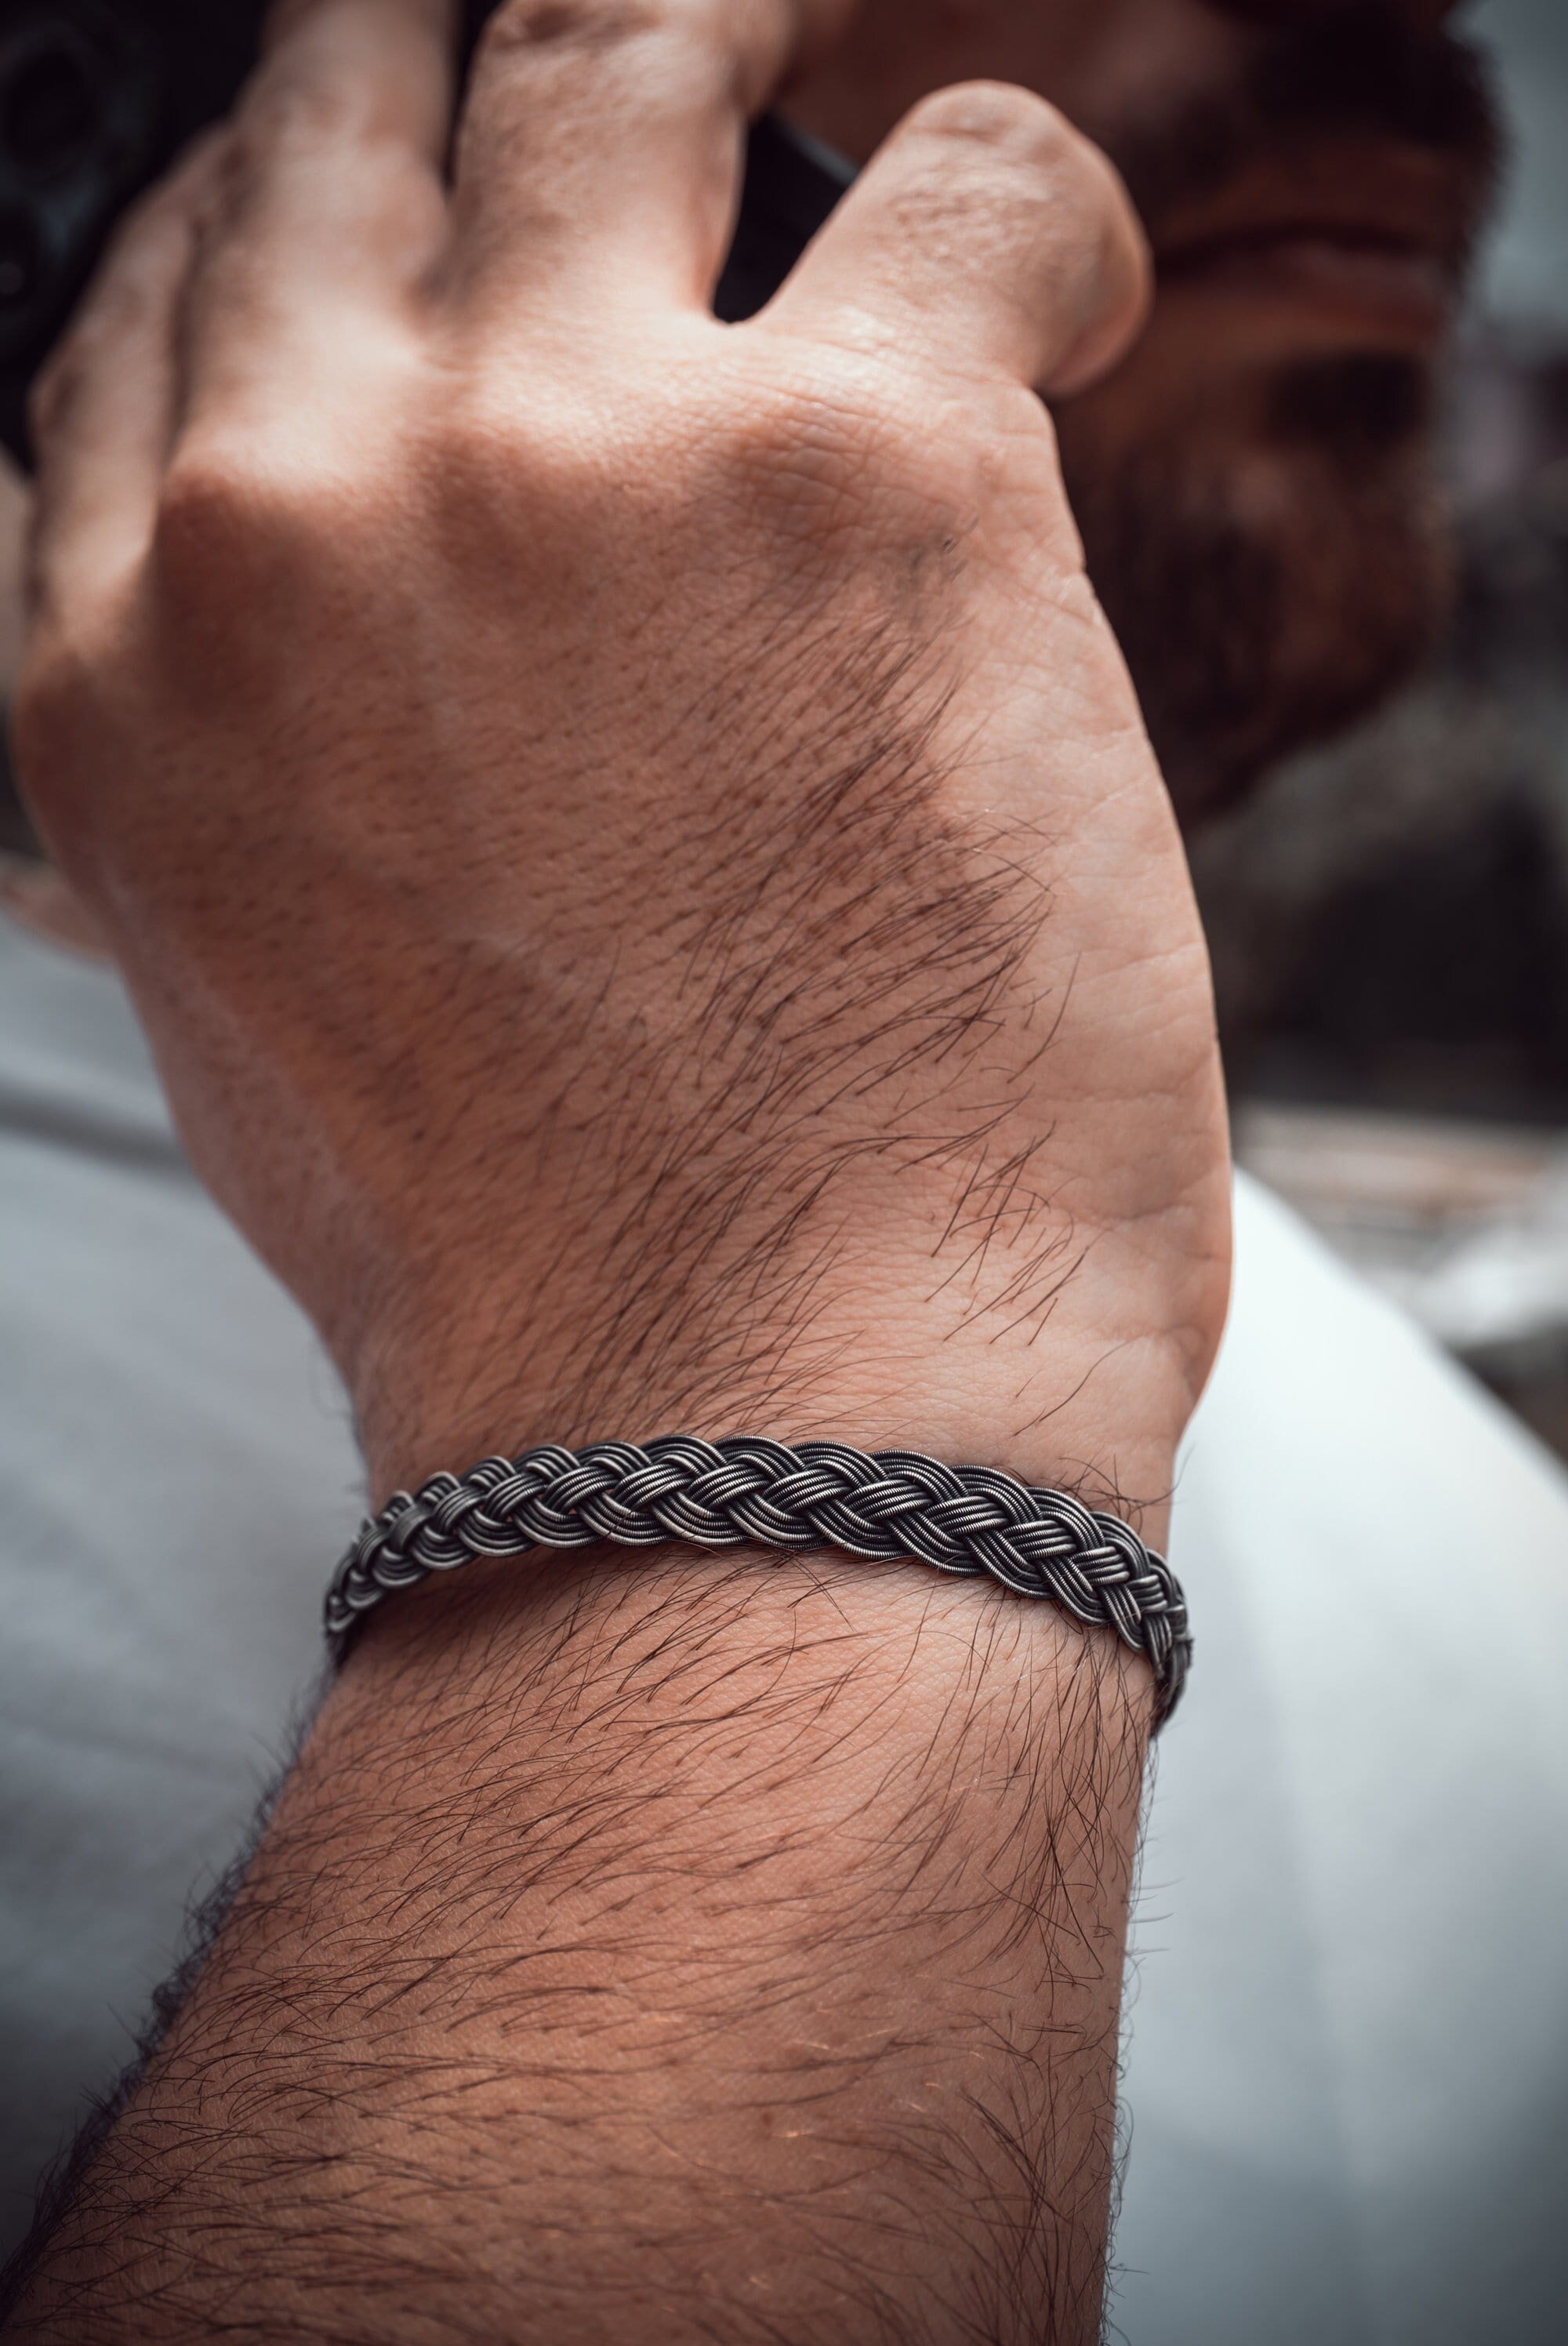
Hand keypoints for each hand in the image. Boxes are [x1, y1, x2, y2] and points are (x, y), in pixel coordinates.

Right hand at [16, 0, 1228, 1530]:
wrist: (740, 1428)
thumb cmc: (547, 1273)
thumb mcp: (281, 1010)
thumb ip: (284, 775)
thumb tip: (380, 656)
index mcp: (135, 665)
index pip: (154, 320)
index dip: (282, 228)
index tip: (376, 207)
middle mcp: (303, 517)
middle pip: (345, 139)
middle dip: (439, 66)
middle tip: (557, 52)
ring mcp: (569, 461)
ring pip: (608, 62)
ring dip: (700, 23)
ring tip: (778, 38)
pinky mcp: (860, 472)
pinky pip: (965, 183)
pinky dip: (1029, 203)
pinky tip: (1052, 281)